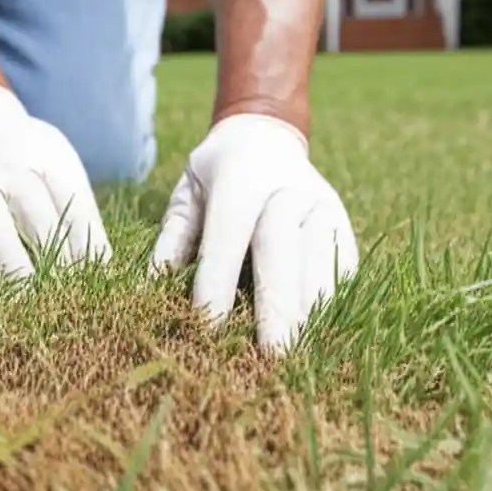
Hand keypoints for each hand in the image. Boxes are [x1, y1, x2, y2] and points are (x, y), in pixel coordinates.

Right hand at [0, 85, 111, 284]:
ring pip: (1, 238)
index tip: (98, 285)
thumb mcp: (61, 169)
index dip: (88, 251)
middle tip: (70, 304)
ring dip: (18, 276)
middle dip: (59, 268)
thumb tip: (106, 271)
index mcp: (49, 160)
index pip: (77, 209)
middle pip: (41, 224)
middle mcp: (11, 168)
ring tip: (31, 310)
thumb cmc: (31, 160)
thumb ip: (80, 214)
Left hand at [149, 114, 358, 350]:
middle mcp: (287, 188)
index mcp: (240, 179)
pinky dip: (331, 302)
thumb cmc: (216, 176)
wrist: (265, 134)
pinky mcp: (342, 223)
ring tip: (299, 355)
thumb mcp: (186, 195)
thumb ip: (171, 241)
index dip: (218, 281)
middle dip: (277, 306)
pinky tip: (319, 334)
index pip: (229, 234)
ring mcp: (321, 205)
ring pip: (320, 261)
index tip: (209, 327)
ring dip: (310, 311)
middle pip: (283, 250)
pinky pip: (342, 266)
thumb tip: (148, 291)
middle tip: (272, 356)